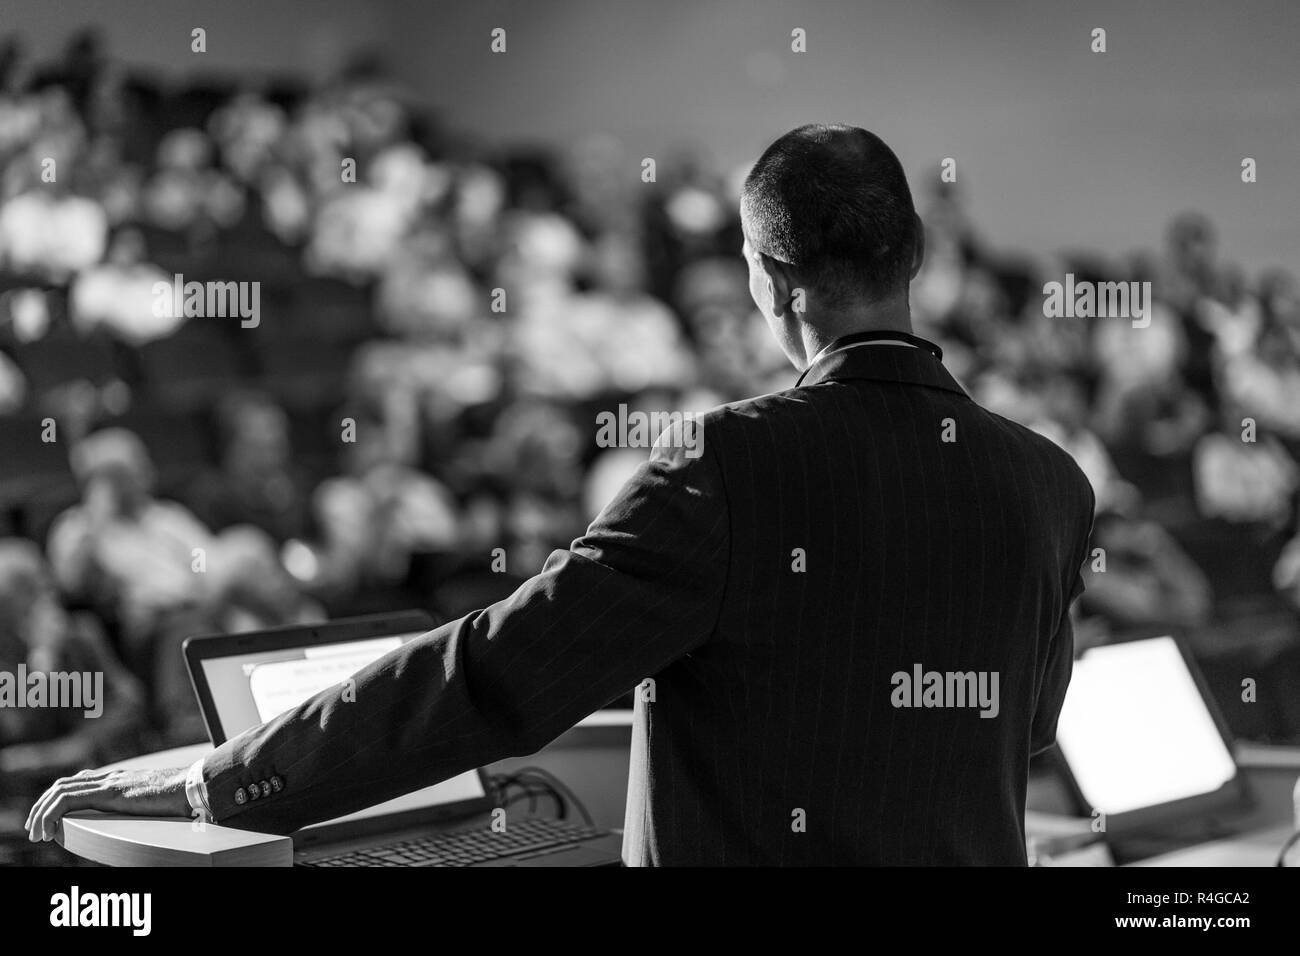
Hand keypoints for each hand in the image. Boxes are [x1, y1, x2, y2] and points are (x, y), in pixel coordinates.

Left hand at [26, 767, 189, 842]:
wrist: (195, 787)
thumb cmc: (185, 798)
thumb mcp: (160, 802)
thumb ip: (148, 806)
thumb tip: (156, 819)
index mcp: (122, 780)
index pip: (81, 781)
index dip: (60, 798)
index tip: (51, 819)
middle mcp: (112, 778)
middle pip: (64, 785)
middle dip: (42, 806)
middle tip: (35, 829)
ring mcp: (109, 782)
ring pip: (60, 791)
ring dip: (41, 812)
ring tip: (38, 833)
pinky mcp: (108, 792)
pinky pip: (67, 800)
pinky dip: (50, 815)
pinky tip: (49, 832)